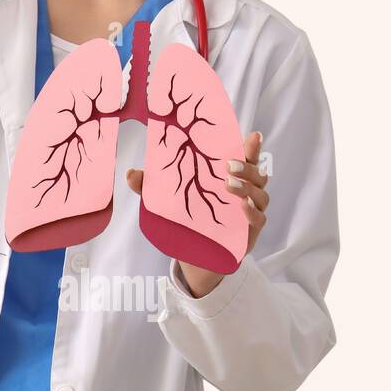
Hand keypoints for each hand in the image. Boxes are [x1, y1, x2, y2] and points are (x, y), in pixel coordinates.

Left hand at [125, 131, 270, 298]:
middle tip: (228, 166)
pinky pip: (259, 220)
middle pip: (257, 173)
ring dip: (247, 187)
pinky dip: (253, 212)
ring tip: (229, 184)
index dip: (252, 147)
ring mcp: (251, 211)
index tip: (253, 135)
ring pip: (260, 194)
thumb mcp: (165, 199)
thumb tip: (130, 173)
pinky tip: (243, 207)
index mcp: (230, 177)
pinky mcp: (251, 231)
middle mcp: (246, 192)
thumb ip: (149, 186)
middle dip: (246, 167)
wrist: (194, 255)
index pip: (245, 158)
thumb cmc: (186, 217)